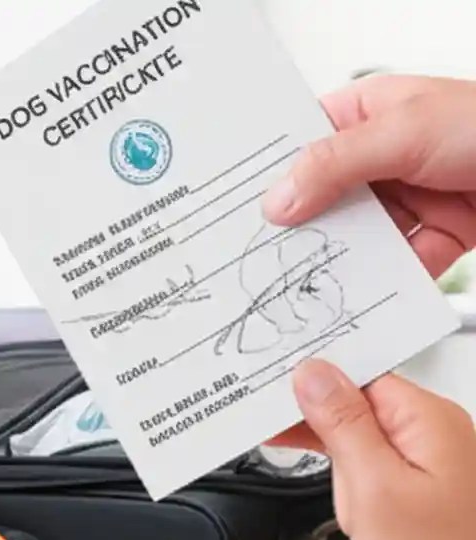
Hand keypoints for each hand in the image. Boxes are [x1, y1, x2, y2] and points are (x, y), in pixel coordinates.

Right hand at [263, 74, 475, 277]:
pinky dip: (385, 282)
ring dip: (341, 260)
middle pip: (322, 199)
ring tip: (312, 282)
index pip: (298, 144)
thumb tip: (277, 198)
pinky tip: (367, 294)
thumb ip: (334, 165)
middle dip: (299, 229)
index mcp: (367, 114)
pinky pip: (398, 265)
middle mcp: (383, 156)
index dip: (266, 175)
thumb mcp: (403, 132)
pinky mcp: (437, 236)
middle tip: (266, 254)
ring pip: (357, 237)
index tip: (235, 208)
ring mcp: (410, 198)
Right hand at [273, 359, 475, 539]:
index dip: (306, 382)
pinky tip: (352, 504)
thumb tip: (313, 375)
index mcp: (425, 419)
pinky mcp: (427, 484)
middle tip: (308, 466)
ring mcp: (433, 458)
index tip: (266, 397)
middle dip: (322, 435)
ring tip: (355, 513)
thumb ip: (341, 427)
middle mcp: (435, 430)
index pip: (352, 372)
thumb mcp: (375, 492)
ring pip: (361, 438)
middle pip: (354, 403)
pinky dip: (356, 481)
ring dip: (341, 469)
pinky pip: (377, 464)